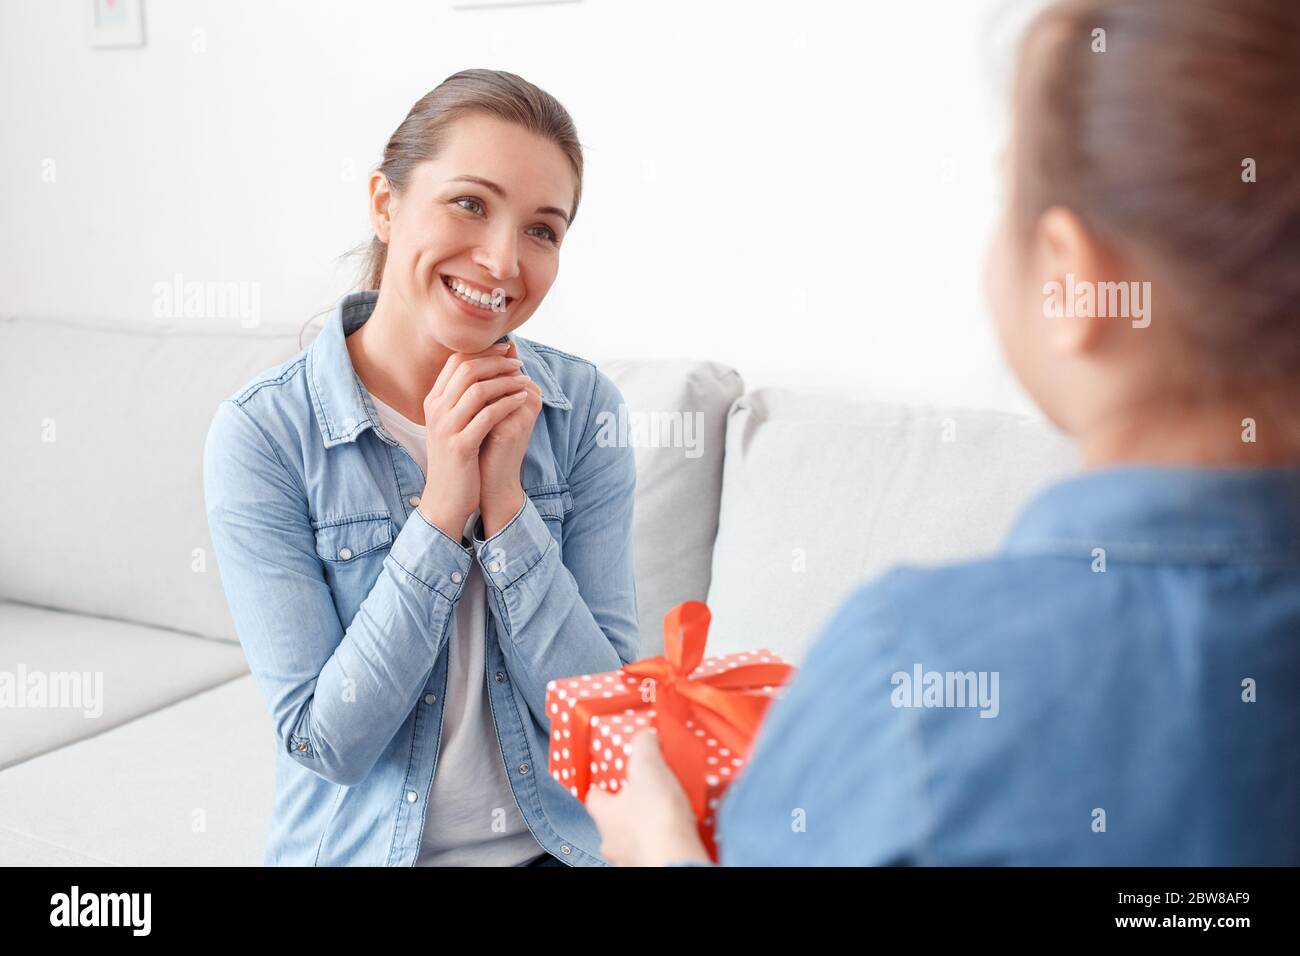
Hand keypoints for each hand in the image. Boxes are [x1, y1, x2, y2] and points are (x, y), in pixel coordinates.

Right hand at [417, 342, 532, 539]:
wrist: (446, 497)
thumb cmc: (458, 457)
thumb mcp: (455, 423)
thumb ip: (465, 397)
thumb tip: (488, 366)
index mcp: (433, 401)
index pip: (456, 361)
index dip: (483, 351)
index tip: (506, 349)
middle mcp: (436, 410)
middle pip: (467, 370)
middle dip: (497, 362)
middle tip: (518, 363)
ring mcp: (446, 428)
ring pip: (477, 389)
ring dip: (505, 380)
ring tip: (524, 379)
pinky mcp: (460, 446)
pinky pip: (487, 416)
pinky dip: (507, 403)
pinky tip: (521, 400)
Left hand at [584, 729, 712, 865]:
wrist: (677, 862)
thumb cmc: (656, 818)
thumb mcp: (648, 767)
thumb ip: (644, 746)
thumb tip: (644, 735)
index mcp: (604, 815)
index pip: (593, 797)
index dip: (602, 785)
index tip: (612, 777)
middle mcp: (612, 842)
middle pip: (614, 820)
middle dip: (629, 807)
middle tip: (648, 793)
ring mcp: (630, 860)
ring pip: (633, 840)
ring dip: (646, 828)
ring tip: (667, 814)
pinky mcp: (652, 867)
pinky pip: (653, 852)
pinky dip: (662, 843)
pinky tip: (677, 835)